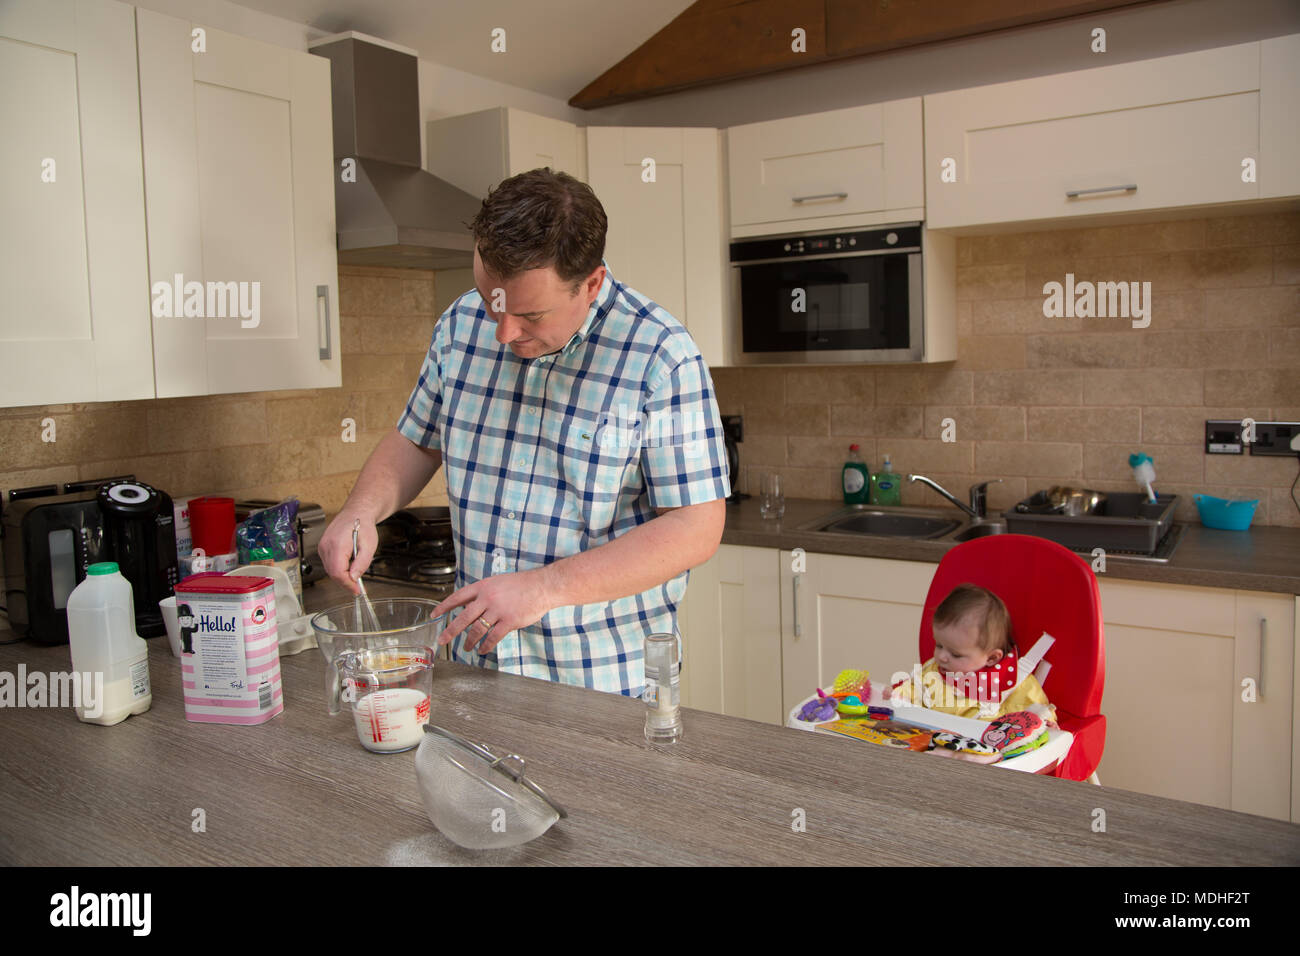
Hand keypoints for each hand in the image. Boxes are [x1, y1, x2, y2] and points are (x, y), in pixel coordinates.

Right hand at [318, 509, 376, 595]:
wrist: (356, 513)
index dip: (347, 584)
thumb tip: (354, 578)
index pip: (337, 572)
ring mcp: (322, 546)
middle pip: (332, 573)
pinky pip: (329, 564)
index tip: (357, 590)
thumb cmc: (363, 525)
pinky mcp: (322, 548)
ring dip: (342, 575)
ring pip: (330, 570)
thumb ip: (362, 563)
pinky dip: (338, 569)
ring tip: (355, 571)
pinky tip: (348, 565)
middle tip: (358, 586)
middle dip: (345, 582)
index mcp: (337, 544)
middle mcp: (326, 546)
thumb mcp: (369, 545)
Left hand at [433, 568, 554, 654]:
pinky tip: (482, 650)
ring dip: (469, 641)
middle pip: (463, 617)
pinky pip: (493, 637)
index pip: (458, 597)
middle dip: (450, 631)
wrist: (542, 586)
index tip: (434, 615)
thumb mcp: (498, 583)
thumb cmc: (522, 584)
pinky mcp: (509, 621)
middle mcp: (488, 598)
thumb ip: (484, 595)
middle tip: (442, 640)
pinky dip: (486, 645)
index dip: (444, 607)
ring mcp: (498, 610)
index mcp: (483, 587)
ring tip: (466, 648)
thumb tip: (469, 608)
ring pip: (477, 629)